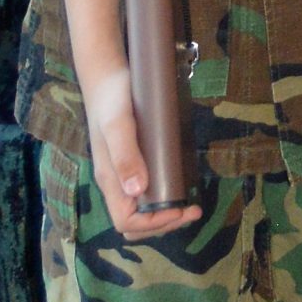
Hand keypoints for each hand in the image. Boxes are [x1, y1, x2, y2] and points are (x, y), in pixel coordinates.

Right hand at [83, 71, 201, 240]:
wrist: (108, 77)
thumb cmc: (112, 100)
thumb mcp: (119, 125)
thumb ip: (126, 155)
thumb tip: (138, 191)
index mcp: (110, 180)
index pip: (126, 221)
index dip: (153, 223)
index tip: (181, 209)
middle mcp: (116, 182)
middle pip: (134, 221)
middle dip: (163, 224)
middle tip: (193, 211)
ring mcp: (124, 172)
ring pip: (140, 209)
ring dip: (164, 215)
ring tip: (190, 206)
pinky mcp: (133, 160)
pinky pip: (145, 191)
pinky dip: (163, 197)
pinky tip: (180, 186)